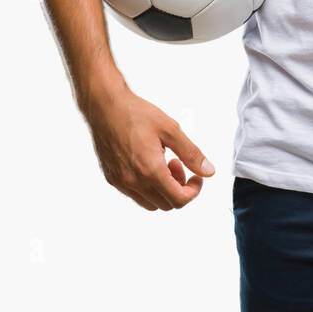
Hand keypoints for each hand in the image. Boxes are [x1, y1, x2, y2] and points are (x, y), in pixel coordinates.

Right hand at [80, 77, 214, 210]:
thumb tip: (207, 171)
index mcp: (150, 171)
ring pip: (150, 202)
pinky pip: (135, 194)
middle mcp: (133, 181)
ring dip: (163, 189)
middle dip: (179, 188)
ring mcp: (120, 182)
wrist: (105, 107)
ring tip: (164, 164)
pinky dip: (148, 187)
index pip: (178, 200)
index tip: (196, 177)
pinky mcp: (112, 178)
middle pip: (166, 204)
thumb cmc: (134, 114)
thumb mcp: (171, 130)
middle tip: (179, 165)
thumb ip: (191, 153)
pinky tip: (149, 164)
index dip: (194, 191)